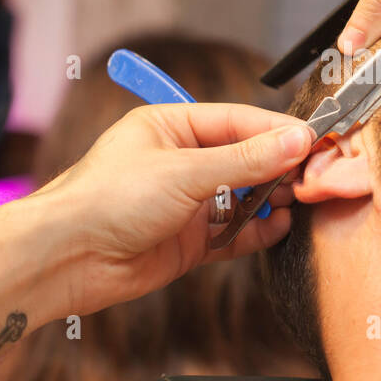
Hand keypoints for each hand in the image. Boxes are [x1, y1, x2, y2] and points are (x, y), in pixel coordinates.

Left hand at [28, 103, 314, 321]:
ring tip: (298, 200)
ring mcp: (184, 202)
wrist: (67, 259)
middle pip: (243, 158)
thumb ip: (244, 161)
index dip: (276, 132)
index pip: (237, 122)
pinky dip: (257, 230)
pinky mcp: (187, 241)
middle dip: (277, 166)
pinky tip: (279, 227)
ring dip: (270, 199)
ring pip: (241, 196)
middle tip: (312, 174)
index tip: (313, 140)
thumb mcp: (184, 171)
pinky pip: (232, 232)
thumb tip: (294, 142)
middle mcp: (179, 161)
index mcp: (170, 126)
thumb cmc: (107, 199)